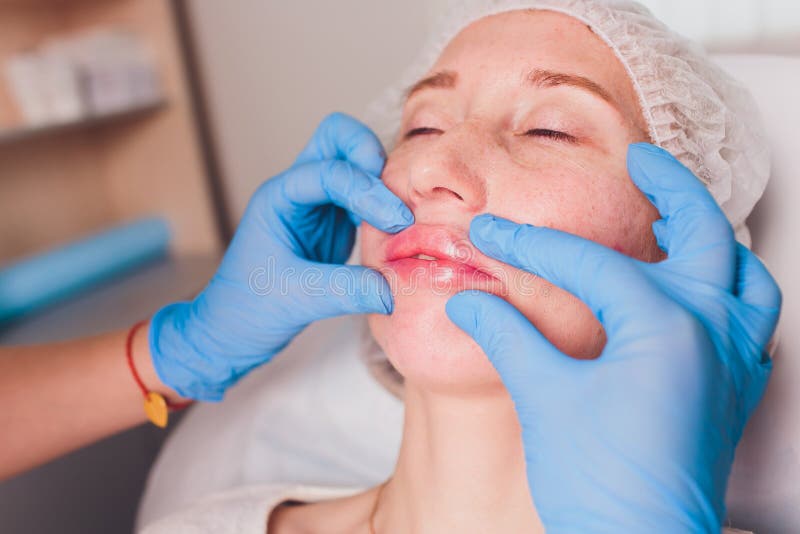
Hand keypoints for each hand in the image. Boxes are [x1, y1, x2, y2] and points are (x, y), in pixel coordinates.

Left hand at [149, 113, 411, 400]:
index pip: (329, 172)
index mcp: (279, 197)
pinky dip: (385, 205)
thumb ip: (346, 290)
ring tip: (406, 217)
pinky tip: (399, 232)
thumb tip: (394, 290)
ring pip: (357, 163)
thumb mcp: (297, 300)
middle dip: (373, 156)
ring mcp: (318, 204)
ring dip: (384, 181)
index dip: (367, 191)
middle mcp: (298, 191)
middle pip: (339, 138)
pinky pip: (366, 196)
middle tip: (398, 198)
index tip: (397, 222)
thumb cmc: (248, 309)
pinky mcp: (335, 224)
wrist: (233, 330)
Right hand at [446, 143, 780, 531]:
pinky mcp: (735, 390)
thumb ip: (507, 337)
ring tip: (681, 218)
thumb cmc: (598, 482)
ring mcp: (732, 360)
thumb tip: (468, 302)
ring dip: (713, 236)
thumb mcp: (542, 398)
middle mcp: (711, 331)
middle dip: (668, 186)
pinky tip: (704, 293)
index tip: (491, 235)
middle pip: (701, 231)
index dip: (530, 246)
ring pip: (743, 272)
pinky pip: (753, 320)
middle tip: (640, 157)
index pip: (585, 263)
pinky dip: (732, 290)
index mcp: (663, 326)